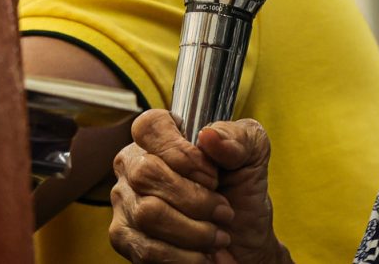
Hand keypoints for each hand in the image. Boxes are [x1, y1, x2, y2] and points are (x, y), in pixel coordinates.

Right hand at [109, 110, 289, 263]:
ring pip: (147, 214)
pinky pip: (146, 248)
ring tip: (218, 237)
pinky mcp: (124, 237)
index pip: (150, 127)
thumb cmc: (242, 192)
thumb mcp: (253, 155)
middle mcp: (134, 164)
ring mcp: (125, 201)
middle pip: (147, 173)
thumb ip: (239, 137)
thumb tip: (209, 136)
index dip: (183, 153)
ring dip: (193, 231)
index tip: (214, 176)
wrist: (243, 242)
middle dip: (195, 199)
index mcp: (161, 136)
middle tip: (224, 212)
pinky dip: (183, 256)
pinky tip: (203, 255)